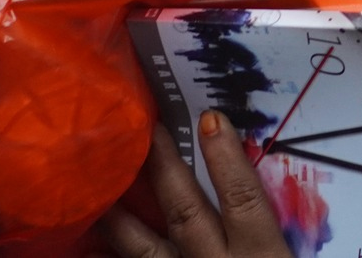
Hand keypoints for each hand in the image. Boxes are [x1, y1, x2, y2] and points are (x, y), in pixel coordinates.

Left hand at [101, 114, 293, 257]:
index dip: (227, 160)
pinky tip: (87, 241)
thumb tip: (250, 167)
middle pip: (186, 213)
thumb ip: (274, 226)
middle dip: (164, 166)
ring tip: (95, 178)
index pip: (244, 201)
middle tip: (147, 124)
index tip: (210, 118)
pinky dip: (106, 256)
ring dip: (118, 214)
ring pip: (144, 249)